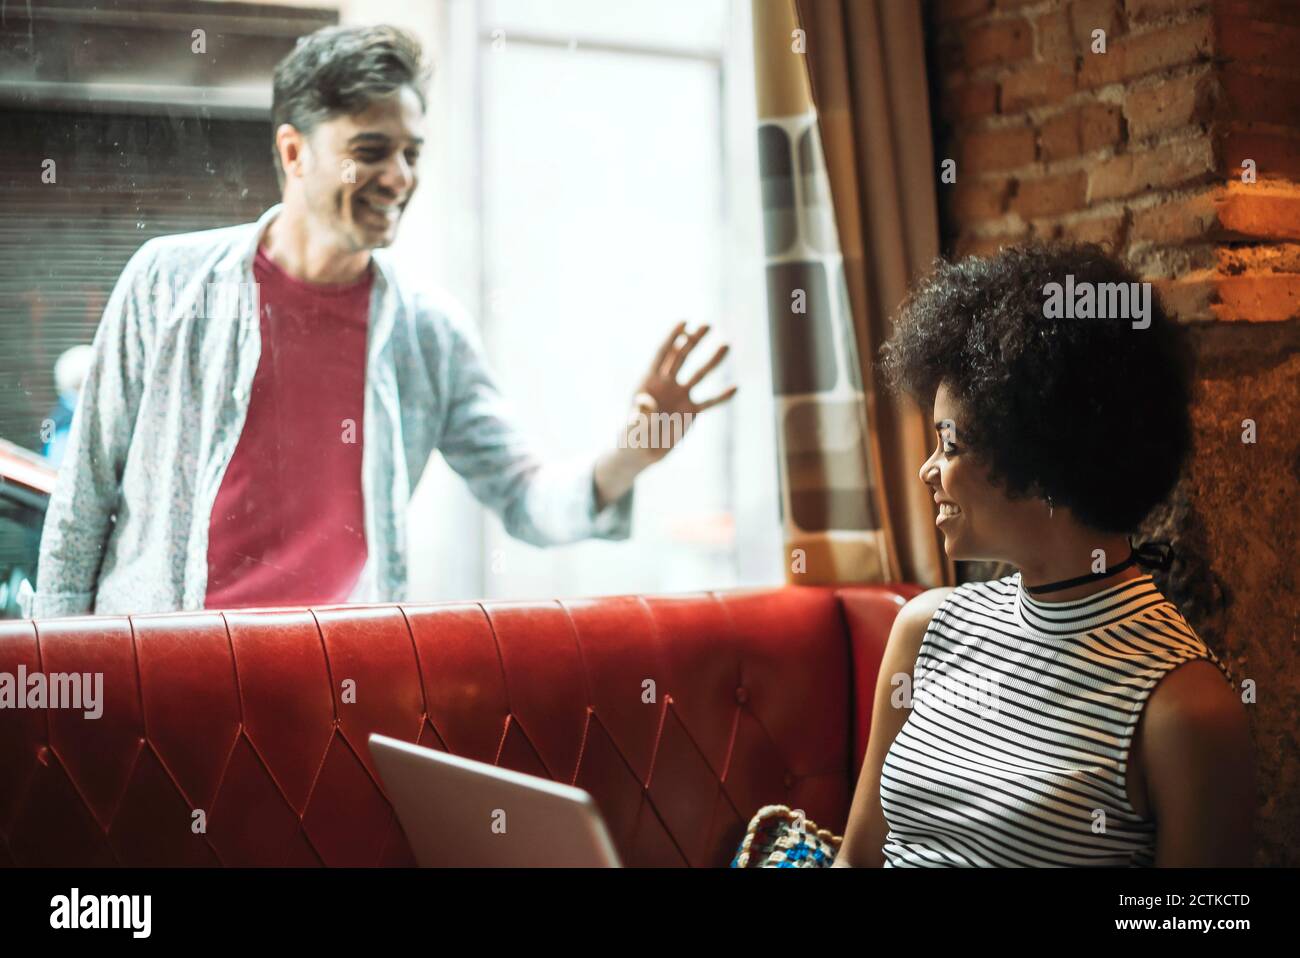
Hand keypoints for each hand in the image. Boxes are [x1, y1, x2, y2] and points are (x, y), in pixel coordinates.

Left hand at [620, 320, 737, 465]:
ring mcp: (681, 395)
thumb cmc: (632, 435)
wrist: (643, 450)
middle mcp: (667, 383)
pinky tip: (735, 388)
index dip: (672, 338)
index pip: (662, 354)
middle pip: (682, 357)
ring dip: (712, 360)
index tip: (684, 322)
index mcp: (649, 380)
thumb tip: (645, 402)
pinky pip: (709, 402)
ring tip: (726, 346)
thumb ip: (640, 413)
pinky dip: (721, 396)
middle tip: (708, 325)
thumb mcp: (633, 424)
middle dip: (694, 340)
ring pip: (699, 374)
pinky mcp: (691, 410)